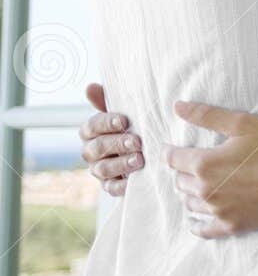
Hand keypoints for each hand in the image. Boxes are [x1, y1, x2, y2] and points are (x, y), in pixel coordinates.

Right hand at [80, 82, 141, 196]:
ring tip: (140, 159)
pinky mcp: (110, 186)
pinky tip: (134, 180)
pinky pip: (111, 188)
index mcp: (91, 132)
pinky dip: (121, 185)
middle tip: (137, 141)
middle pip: (97, 148)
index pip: (91, 127)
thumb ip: (106, 101)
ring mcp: (99, 170)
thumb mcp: (124, 114)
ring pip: (102, 169)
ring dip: (120, 164)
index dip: (105, 123)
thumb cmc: (133, 128)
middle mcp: (92, 152)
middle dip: (117, 144)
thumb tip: (90, 87)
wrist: (148, 154)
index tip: (124, 121)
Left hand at [167, 102, 257, 237]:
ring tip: (196, 186)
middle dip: (181, 171)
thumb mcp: (244, 123)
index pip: (173, 158)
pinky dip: (196, 224)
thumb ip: (207, 116)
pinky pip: (204, 230)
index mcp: (205, 163)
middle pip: (179, 181)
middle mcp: (206, 190)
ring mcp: (219, 211)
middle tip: (190, 164)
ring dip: (189, 193)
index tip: (170, 148)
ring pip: (190, 203)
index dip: (170, 151)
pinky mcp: (233, 225)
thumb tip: (177, 108)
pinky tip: (195, 221)